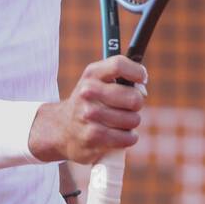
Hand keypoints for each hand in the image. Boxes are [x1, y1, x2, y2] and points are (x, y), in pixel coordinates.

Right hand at [29, 56, 148, 164]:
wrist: (62, 129)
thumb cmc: (91, 103)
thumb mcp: (99, 82)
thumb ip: (123, 79)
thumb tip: (142, 88)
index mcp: (92, 74)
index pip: (119, 65)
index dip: (137, 72)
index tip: (142, 79)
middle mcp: (88, 92)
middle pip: (133, 98)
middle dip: (137, 104)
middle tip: (128, 106)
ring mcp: (88, 114)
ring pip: (133, 120)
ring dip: (130, 123)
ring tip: (118, 122)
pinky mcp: (92, 136)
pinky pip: (127, 138)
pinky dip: (127, 138)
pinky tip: (118, 135)